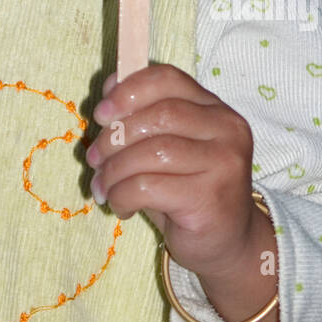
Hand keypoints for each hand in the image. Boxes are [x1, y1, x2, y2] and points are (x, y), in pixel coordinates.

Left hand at [84, 64, 261, 282]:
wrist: (226, 243)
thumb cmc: (186, 189)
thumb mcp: (165, 147)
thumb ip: (144, 116)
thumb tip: (109, 85)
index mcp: (214, 108)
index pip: (168, 79)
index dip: (128, 90)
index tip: (101, 113)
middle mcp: (226, 129)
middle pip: (159, 115)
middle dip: (115, 136)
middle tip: (94, 158)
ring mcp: (224, 163)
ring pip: (153, 152)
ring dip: (115, 170)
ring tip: (102, 186)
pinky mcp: (210, 198)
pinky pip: (149, 187)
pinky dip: (122, 195)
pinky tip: (120, 205)